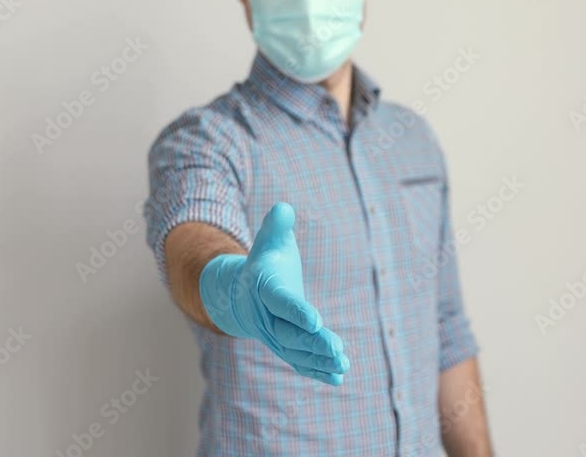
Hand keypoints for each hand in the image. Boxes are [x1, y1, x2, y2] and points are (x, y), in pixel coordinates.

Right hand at [199, 202, 349, 384]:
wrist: (241, 292)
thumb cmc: (265, 260)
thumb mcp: (269, 239)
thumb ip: (277, 226)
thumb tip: (284, 208)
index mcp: (264, 289)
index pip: (281, 302)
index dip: (297, 311)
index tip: (316, 320)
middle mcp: (266, 316)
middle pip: (290, 333)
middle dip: (314, 342)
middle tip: (338, 349)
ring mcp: (274, 335)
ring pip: (296, 351)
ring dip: (319, 359)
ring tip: (343, 363)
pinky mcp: (284, 345)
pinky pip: (299, 361)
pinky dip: (317, 370)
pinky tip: (337, 378)